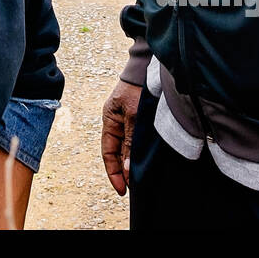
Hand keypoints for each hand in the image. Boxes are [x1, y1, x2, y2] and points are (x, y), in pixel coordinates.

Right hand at [101, 79, 141, 195]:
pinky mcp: (143, 120)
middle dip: (125, 171)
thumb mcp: (133, 116)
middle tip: (135, 188)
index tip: (123, 190)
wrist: (150, 67)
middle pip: (119, 153)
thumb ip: (130, 142)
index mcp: (109, 120)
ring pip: (131, 148)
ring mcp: (130, 121)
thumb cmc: (138, 87)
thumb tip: (126, 169)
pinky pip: (140, 141)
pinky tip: (149, 161)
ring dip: (135, 162)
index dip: (114, 172)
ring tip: (143, 178)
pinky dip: (143, 152)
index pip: (108, 153)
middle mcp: (118, 122)